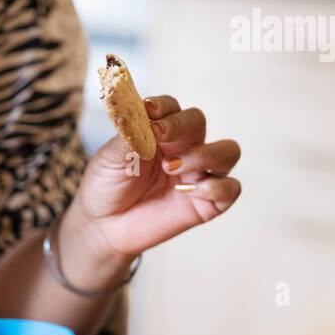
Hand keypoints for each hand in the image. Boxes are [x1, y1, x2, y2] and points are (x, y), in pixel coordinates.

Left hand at [68, 94, 241, 264]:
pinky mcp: (208, 203)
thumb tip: (141, 113)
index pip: (172, 108)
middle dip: (181, 125)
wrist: (103, 227)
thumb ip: (128, 135)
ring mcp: (199, 175)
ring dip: (204, 154)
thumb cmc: (107, 187)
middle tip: (158, 135)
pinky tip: (184, 192)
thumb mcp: (109, 158)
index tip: (147, 112)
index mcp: (160, 132)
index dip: (163, 106)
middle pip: (199, 122)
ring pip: (228, 151)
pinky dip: (215, 187)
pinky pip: (231, 188)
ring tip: (171, 168)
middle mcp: (184, 149)